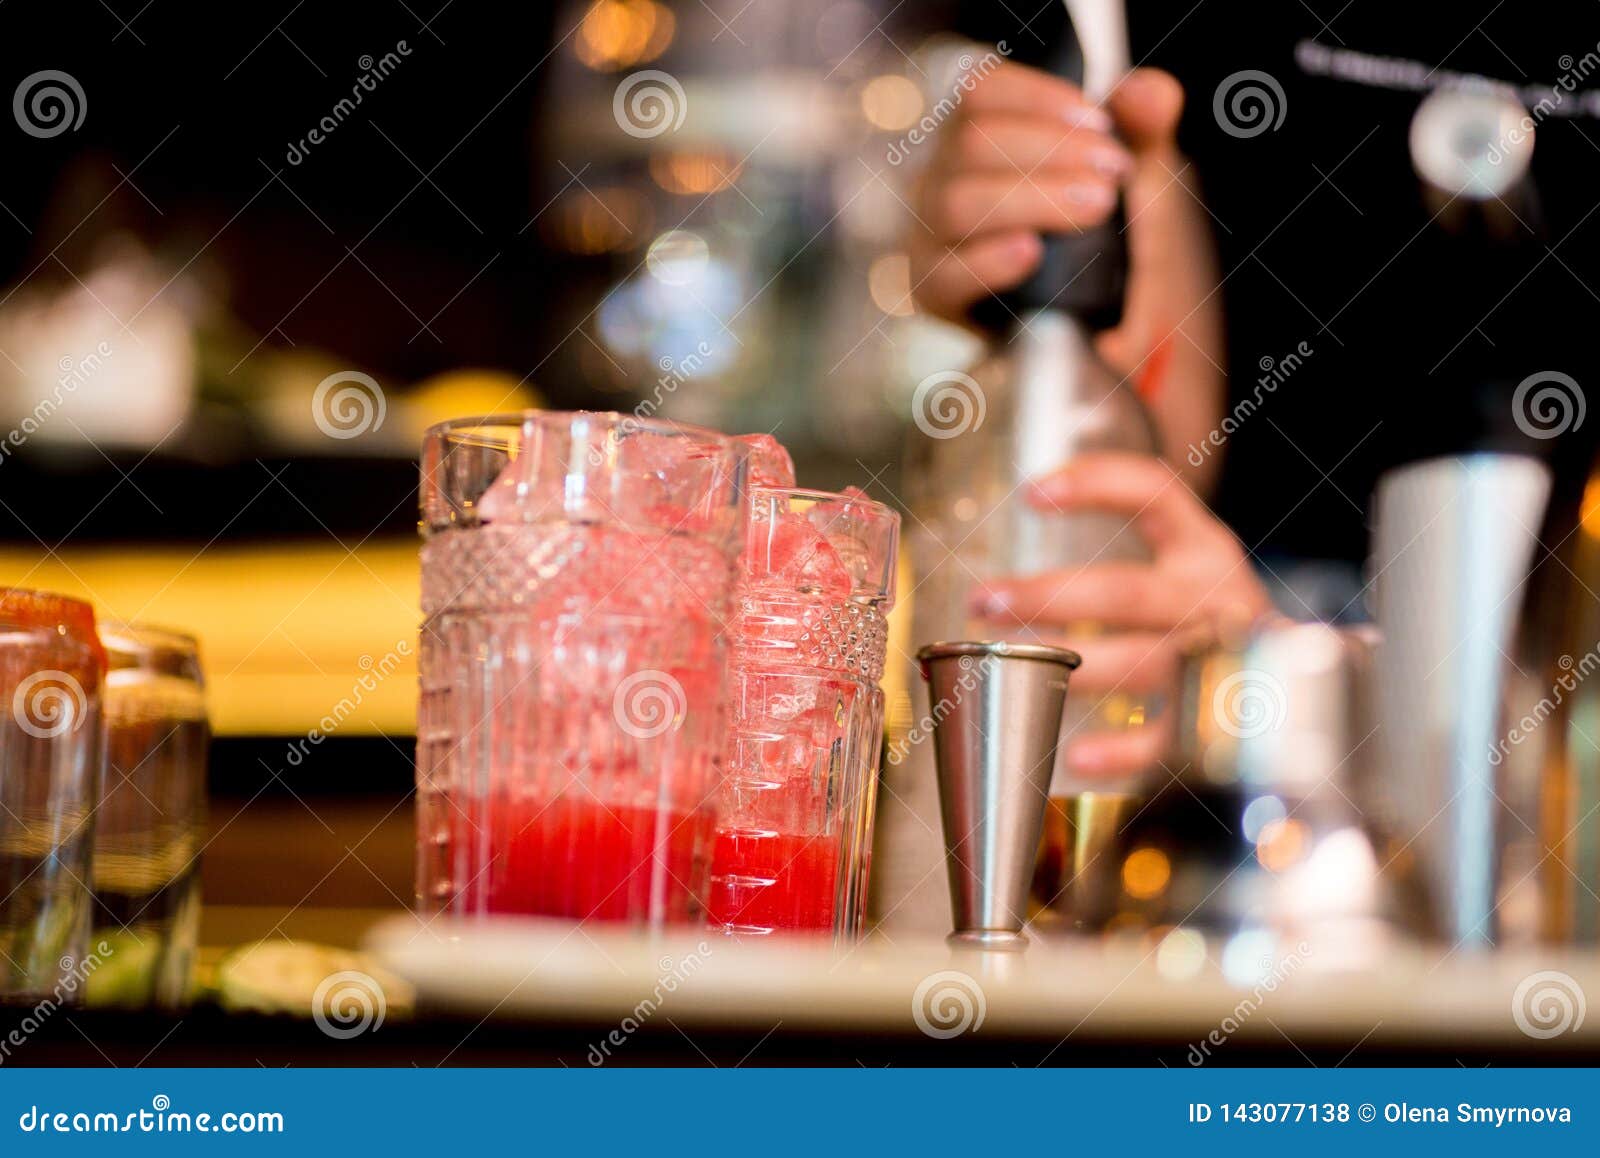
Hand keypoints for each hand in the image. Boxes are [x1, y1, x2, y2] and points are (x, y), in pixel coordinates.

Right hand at [907, 63, 1227, 489]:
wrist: (1090, 324)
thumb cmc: (1096, 236)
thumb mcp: (1130, 175)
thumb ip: (1144, 126)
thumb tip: (1150, 94)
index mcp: (977, 137)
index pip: (980, 92)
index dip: (1039, 98)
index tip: (1100, 122)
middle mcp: (942, 179)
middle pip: (972, 142)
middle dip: (1052, 151)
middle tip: (1113, 174)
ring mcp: (930, 236)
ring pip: (957, 202)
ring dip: (1032, 199)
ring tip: (1095, 209)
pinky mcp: (934, 293)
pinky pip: (944, 273)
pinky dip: (989, 260)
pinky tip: (1032, 251)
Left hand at [969, 452, 1273, 780]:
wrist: (1315, 681)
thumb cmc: (1217, 620)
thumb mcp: (1189, 569)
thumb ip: (1125, 560)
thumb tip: (1021, 575)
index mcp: (1205, 548)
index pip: (1154, 493)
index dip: (1095, 484)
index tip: (1032, 493)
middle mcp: (1215, 597)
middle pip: (1127, 592)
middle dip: (1050, 597)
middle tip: (987, 601)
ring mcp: (1223, 657)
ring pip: (1142, 662)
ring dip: (1071, 665)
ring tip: (1010, 666)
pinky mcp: (1226, 717)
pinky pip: (1170, 738)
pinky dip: (1123, 750)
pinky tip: (1077, 754)